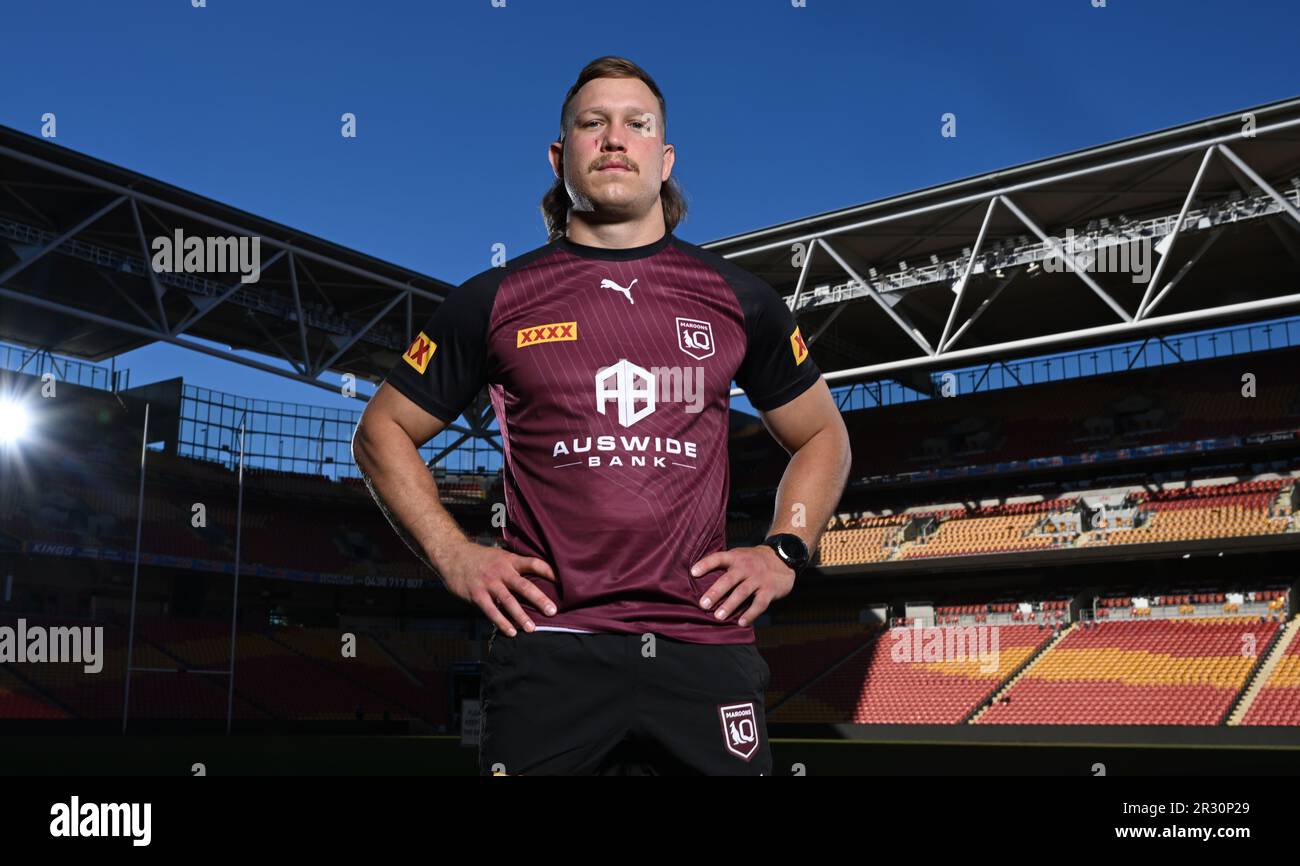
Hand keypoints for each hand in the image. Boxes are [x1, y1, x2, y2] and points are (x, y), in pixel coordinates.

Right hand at [437, 541, 557, 635]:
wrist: (453, 555)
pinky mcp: (477, 594)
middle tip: (553, 611)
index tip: (563, 581)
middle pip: (524, 585)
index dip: (549, 571)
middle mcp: (501, 571)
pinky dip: (501, 622)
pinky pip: (491, 611)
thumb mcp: (500, 556)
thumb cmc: (480, 558)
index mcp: (510, 560)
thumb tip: (537, 578)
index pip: (534, 563)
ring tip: (532, 629)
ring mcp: (489, 583)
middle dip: (539, 599)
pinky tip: (511, 632)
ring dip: (521, 616)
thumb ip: (515, 567)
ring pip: (508, 601)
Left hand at [689, 545, 795, 626]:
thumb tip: (699, 581)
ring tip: (718, 617)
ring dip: (730, 605)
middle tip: (703, 604)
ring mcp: (758, 578)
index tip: (693, 572)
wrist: (782, 558)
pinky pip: (759, 603)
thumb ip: (724, 566)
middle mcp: (746, 566)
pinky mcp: (770, 589)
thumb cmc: (753, 561)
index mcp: (735, 557)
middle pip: (729, 579)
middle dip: (715, 592)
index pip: (718, 558)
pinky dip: (750, 614)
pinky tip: (741, 623)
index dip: (705, 564)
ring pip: (742, 592)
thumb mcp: (739, 556)